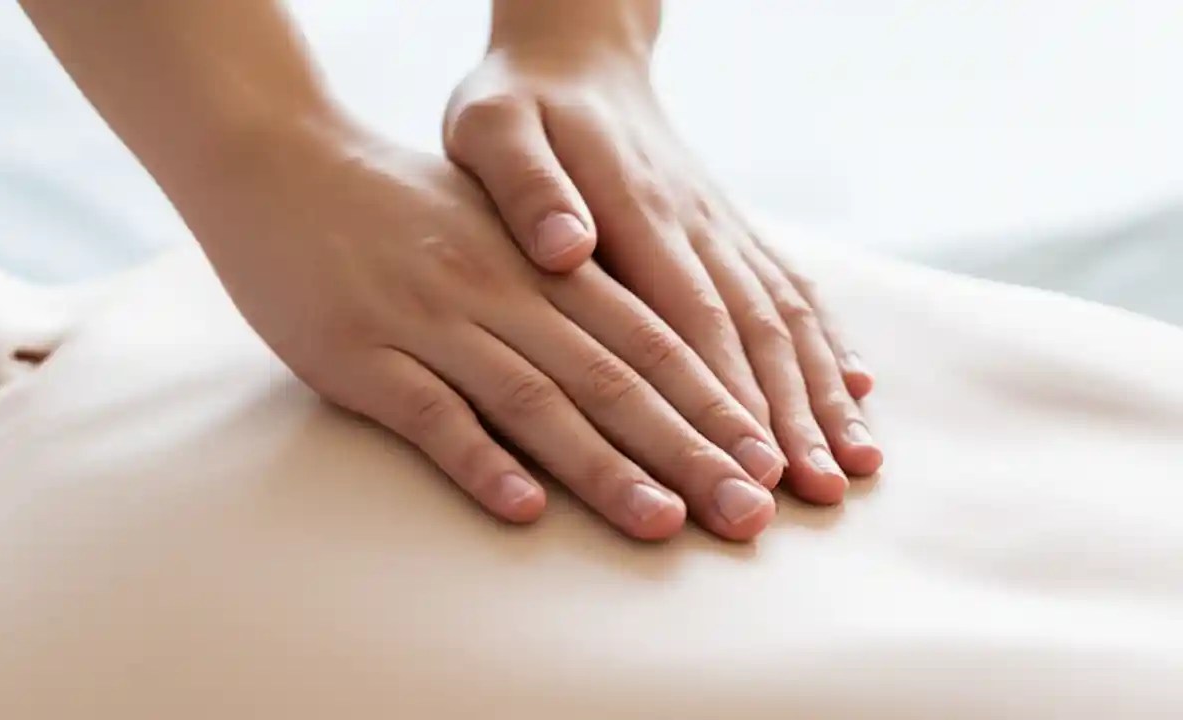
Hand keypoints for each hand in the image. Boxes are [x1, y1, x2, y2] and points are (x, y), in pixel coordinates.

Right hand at [186, 124, 785, 540]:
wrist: (282, 162)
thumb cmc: (398, 205)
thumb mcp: (496, 229)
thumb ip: (562, 284)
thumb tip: (639, 351)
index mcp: (543, 267)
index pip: (650, 341)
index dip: (713, 404)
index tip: (766, 461)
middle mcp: (503, 292)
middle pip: (613, 379)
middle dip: (689, 450)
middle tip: (750, 513)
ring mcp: (432, 323)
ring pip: (536, 401)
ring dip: (605, 467)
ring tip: (665, 524)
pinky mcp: (362, 356)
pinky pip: (430, 415)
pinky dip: (481, 462)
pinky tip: (524, 510)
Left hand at [445, 46, 881, 503]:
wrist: (573, 51)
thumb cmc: (518, 103)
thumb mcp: (492, 129)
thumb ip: (525, 187)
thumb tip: (566, 248)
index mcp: (633, 207)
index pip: (690, 318)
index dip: (727, 396)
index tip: (755, 465)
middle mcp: (692, 222)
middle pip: (753, 330)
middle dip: (790, 417)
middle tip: (819, 497)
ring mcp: (718, 225)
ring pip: (784, 316)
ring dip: (820, 393)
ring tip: (855, 466)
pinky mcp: (726, 227)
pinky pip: (789, 286)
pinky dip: (826, 342)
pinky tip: (854, 389)